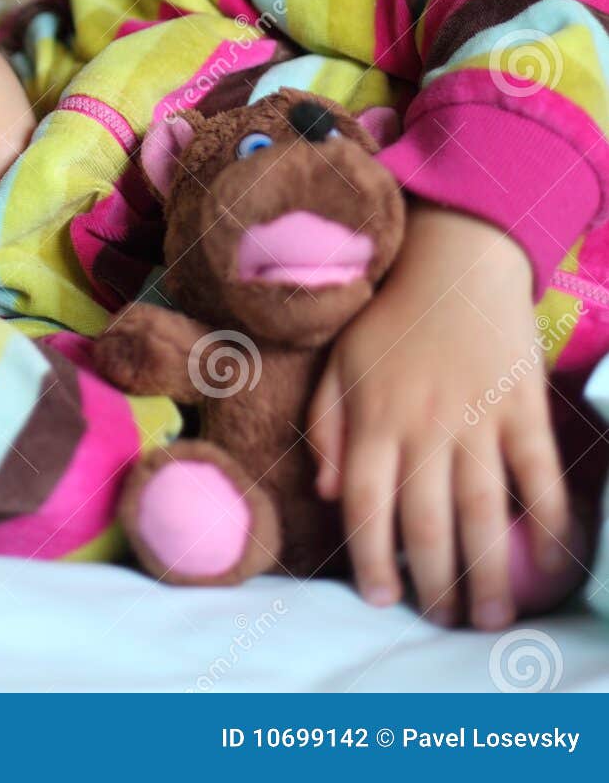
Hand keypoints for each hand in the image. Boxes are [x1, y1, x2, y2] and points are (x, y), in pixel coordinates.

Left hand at [307, 204, 570, 629]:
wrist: (455, 255)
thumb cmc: (391, 313)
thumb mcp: (339, 359)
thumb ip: (324, 424)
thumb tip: (323, 491)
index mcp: (372, 415)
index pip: (363, 502)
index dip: (370, 557)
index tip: (381, 598)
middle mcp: (422, 424)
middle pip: (424, 520)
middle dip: (433, 581)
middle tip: (442, 620)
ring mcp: (477, 417)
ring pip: (482, 510)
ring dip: (488, 571)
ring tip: (491, 617)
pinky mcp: (523, 406)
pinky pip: (540, 475)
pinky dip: (550, 522)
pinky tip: (552, 563)